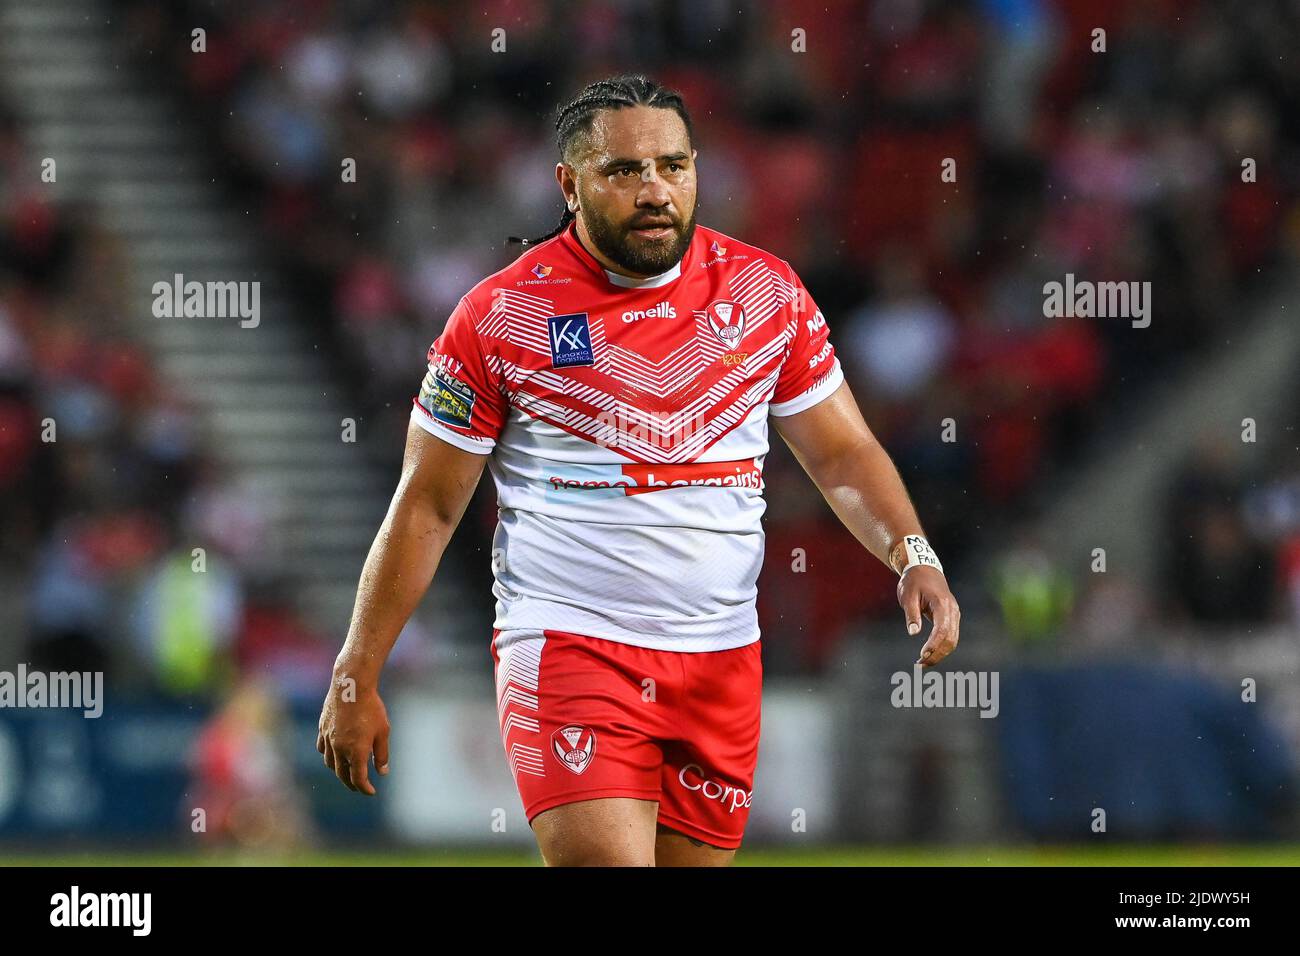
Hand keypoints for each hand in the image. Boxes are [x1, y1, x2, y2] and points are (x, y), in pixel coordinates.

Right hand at [317, 673, 389, 794]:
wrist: (351, 686)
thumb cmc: (371, 708)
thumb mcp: (383, 731)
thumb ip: (382, 754)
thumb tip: (382, 772)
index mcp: (356, 751)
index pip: (358, 779)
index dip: (365, 788)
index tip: (370, 792)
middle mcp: (339, 749)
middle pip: (342, 774)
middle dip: (351, 783)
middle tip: (359, 787)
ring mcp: (328, 739)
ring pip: (330, 763)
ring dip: (338, 771)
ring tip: (347, 771)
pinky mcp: (322, 729)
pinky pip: (322, 749)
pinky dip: (328, 755)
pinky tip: (334, 754)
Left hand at [897, 566, 959, 667]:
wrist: (924, 568)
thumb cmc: (913, 581)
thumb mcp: (907, 596)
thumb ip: (911, 614)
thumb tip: (913, 633)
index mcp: (942, 604)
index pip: (942, 630)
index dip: (934, 645)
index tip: (922, 655)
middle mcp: (952, 610)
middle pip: (950, 639)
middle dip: (937, 654)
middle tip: (920, 664)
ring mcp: (954, 614)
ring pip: (953, 640)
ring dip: (940, 654)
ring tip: (923, 662)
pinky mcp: (952, 617)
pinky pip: (950, 636)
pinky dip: (942, 647)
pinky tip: (930, 654)